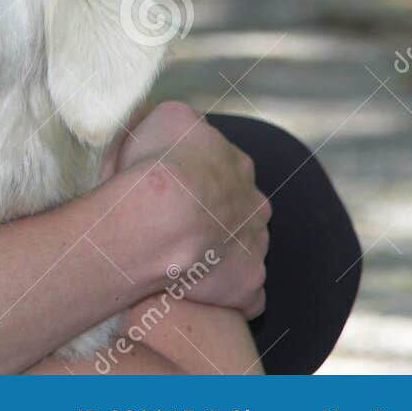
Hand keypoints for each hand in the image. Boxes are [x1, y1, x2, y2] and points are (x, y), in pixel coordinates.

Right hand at [101, 100, 270, 318]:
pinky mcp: (249, 288)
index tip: (164, 187)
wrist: (161, 219)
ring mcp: (256, 248)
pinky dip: (223, 293)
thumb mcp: (164, 116)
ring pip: (240, 249)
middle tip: (171, 224)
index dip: (190, 178)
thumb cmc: (155, 163)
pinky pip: (242, 294)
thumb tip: (176, 121)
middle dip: (212, 216)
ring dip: (216, 254)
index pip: (219, 168)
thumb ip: (177, 120)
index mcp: (238, 164)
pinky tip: (193, 292)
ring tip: (175, 259)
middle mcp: (256, 205)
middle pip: (237, 210)